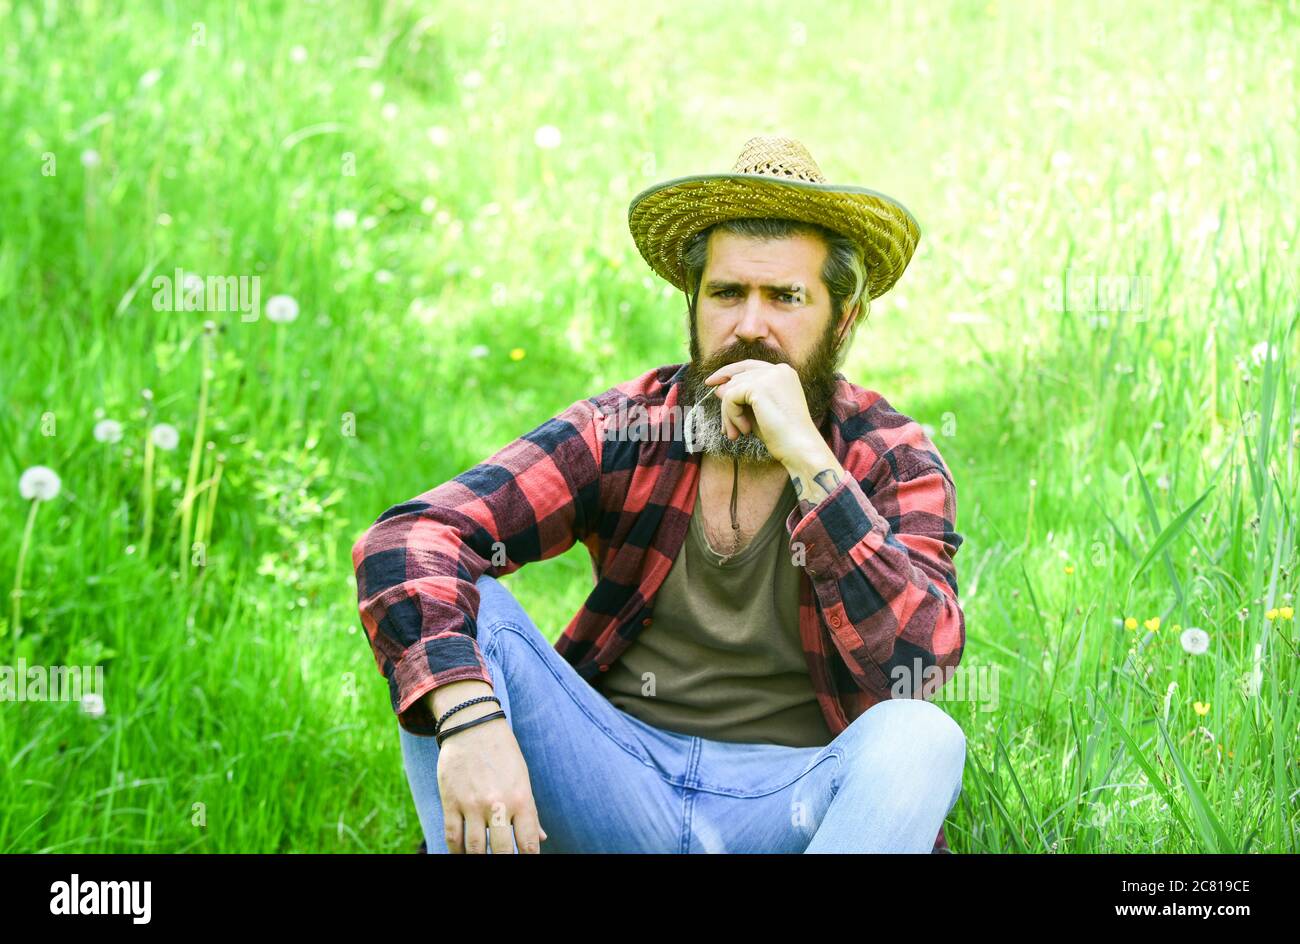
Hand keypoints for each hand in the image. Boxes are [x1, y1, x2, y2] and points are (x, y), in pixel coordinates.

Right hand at [436, 707, 547, 853]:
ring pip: (474, 848)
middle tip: (501, 860)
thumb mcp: (523, 779)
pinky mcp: (451, 801)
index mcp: (521, 799)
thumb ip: (530, 812)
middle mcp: (498, 804)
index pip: (529, 843)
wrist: (473, 725)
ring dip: (478, 859)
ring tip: (481, 859)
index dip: (529, 859)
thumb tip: (541, 839)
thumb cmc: (503, 753)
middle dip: (502, 861)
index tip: (526, 862)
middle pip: (501, 851)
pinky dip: (456, 851)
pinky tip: (461, 854)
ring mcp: (473, 804)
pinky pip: (452, 836)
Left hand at [703, 359, 823, 466]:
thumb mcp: (758, 412)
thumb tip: (717, 388)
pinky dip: (731, 416)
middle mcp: (777, 369)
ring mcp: (769, 375)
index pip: (747, 366)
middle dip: (727, 406)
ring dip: (728, 415)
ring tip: (737, 434)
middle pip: (736, 379)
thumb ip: (740, 398)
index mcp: (783, 373)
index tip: (710, 383)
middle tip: (729, 432)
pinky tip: (745, 430)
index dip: (727, 372)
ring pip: (730, 389)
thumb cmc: (781, 435)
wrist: (798, 447)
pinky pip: (730, 398)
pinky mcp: (759, 386)